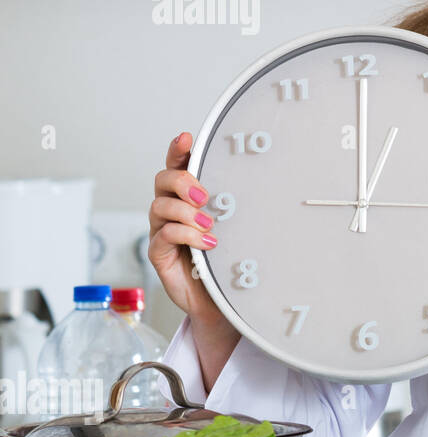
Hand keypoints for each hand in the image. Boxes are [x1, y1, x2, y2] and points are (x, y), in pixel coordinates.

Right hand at [148, 133, 223, 316]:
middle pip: (163, 179)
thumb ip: (235, 206)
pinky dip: (186, 235)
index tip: (187, 138)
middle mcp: (171, 209)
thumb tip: (259, 183)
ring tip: (209, 225)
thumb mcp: (236, 227)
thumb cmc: (227, 258)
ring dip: (186, 211)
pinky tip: (207, 243)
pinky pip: (164, 234)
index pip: (178, 165)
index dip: (178, 150)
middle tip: (205, 196)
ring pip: (160, 205)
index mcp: (188, 196)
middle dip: (182, 181)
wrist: (220, 298)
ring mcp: (162, 230)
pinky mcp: (159, 252)